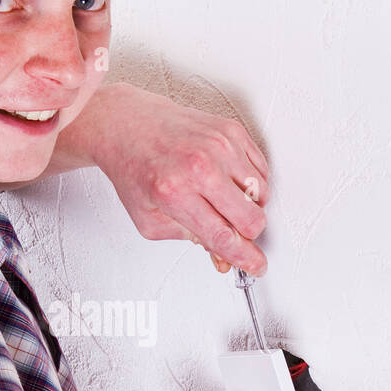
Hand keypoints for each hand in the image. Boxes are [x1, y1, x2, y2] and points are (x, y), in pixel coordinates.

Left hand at [76, 83, 269, 275]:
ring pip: (261, 194)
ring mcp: (219, 146)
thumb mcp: (150, 219)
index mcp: (175, 192)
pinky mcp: (231, 131)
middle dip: (247, 234)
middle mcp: (200, 166)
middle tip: (234, 231)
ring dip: (249, 206)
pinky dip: (251, 182)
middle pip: (251, 218)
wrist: (129, 125)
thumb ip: (189, 239)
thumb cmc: (136, 168)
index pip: (224, 236)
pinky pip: (261, 169)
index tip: (256, 265)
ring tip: (223, 201)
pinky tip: (229, 182)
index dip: (245, 258)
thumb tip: (223, 255)